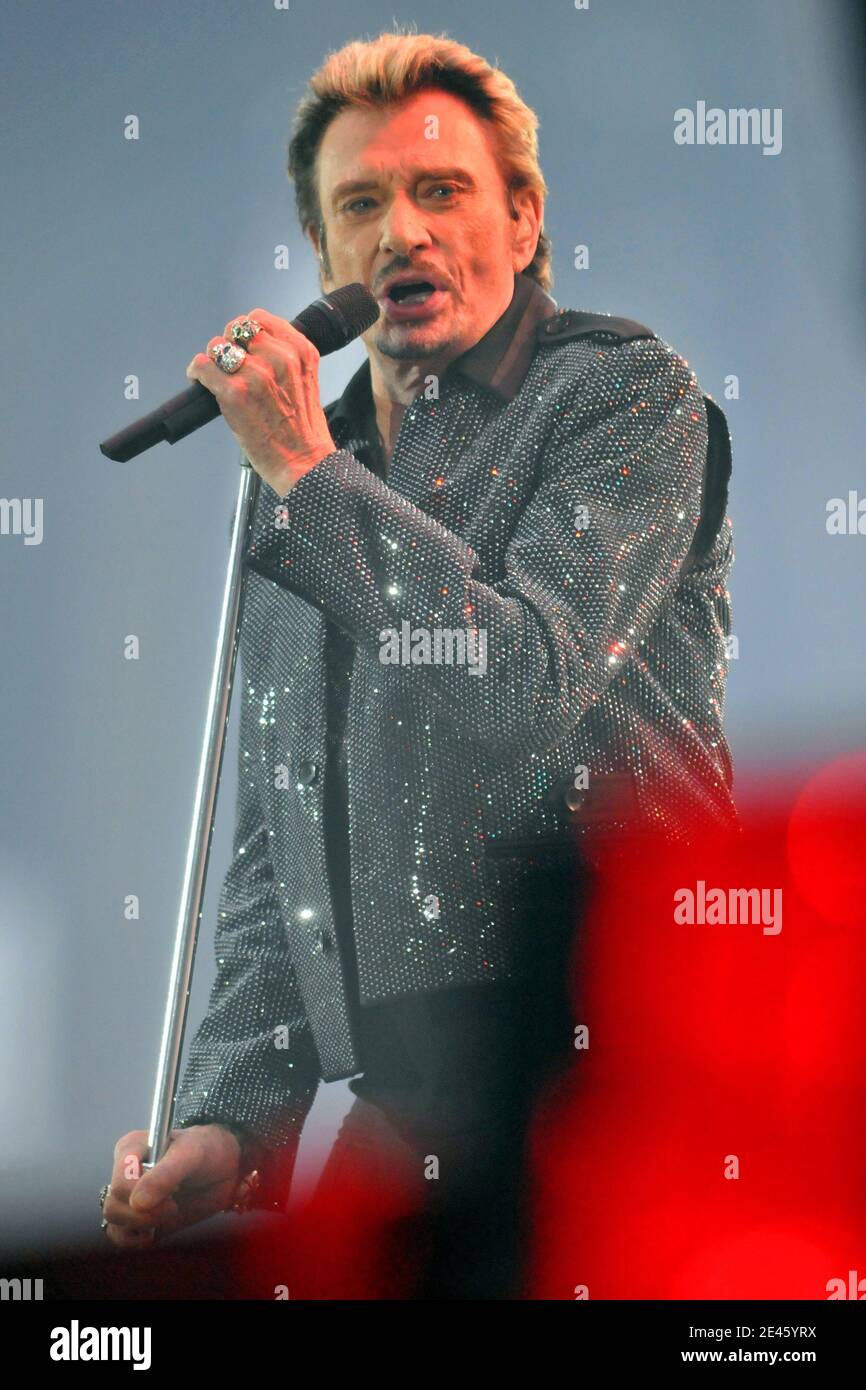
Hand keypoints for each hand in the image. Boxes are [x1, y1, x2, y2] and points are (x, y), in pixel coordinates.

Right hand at [102, 1124, 242, 1248]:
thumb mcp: (191, 1153)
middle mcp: (124, 1173)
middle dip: (145, 1214)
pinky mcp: (136, 1218)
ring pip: (114, 1223)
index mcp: (130, 1149)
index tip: (174, 1193)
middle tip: (173, 1207)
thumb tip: (138, 1203)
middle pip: (114, 1206)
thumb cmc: (206, 1150)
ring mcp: (129, 1197)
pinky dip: (135, 1241)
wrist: (224, 1168)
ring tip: (167, 1215)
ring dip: (142, 1226)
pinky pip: (119, 1237)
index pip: (120, 1182)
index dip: (143, 1195)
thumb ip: (166, 1175)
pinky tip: (155, 1231)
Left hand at [185, 308, 338, 496]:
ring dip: (212, 360)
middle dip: (229, 345)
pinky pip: (202, 366)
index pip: (259, 319)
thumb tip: (251, 347)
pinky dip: (196, 372)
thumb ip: (285, 358)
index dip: (245, 333)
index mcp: (300, 351)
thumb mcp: (305, 380)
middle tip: (228, 367)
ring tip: (216, 377)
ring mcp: (256, 375)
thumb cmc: (303, 430)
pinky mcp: (235, 393)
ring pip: (217, 346)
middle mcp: (280, 358)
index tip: (243, 348)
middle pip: (236, 329)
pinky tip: (200, 382)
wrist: (304, 463)